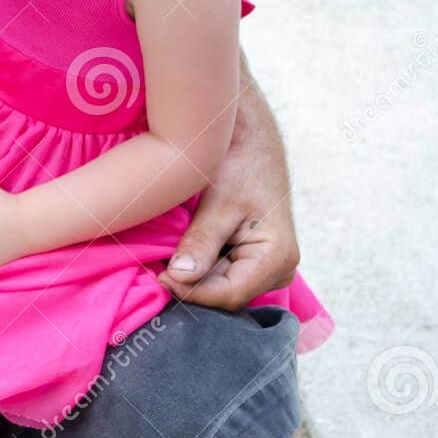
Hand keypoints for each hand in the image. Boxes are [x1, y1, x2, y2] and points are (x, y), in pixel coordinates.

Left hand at [157, 79, 299, 309]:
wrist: (251, 142)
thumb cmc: (239, 165)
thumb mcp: (218, 204)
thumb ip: (200, 244)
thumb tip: (178, 278)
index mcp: (277, 257)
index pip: (230, 294)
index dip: (192, 292)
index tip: (160, 278)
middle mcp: (280, 269)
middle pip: (226, 294)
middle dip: (192, 285)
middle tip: (157, 269)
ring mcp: (269, 268)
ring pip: (223, 288)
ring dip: (195, 278)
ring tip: (167, 261)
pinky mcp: (255, 262)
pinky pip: (224, 276)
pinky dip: (201, 269)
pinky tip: (182, 256)